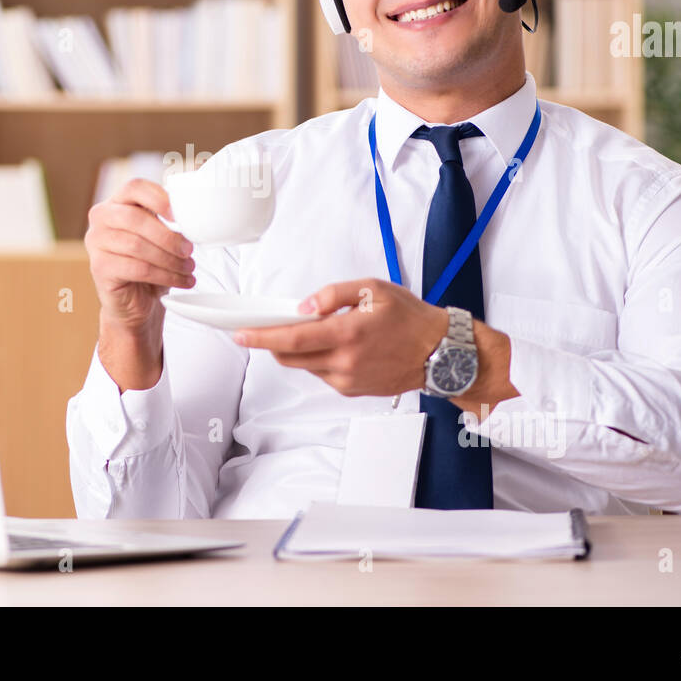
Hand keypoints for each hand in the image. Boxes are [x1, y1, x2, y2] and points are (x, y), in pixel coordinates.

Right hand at [85, 178, 195, 332]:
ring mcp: (96, 242)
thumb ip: (168, 222)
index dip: (159, 198)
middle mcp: (101, 218)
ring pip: (137, 246)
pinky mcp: (99, 268)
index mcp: (117, 202)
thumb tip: (192, 219)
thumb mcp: (160, 238)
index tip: (179, 217)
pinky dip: (165, 275)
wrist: (136, 302)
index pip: (135, 187)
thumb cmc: (149, 265)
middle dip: (168, 236)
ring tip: (188, 269)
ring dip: (170, 259)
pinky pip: (137, 268)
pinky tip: (180, 281)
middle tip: (189, 250)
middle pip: (135, 218)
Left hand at [232, 277, 444, 397]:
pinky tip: (336, 345)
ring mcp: (347, 380)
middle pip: (290, 357)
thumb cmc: (410, 317)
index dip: (260, 336)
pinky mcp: (352, 390)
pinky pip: (322, 374)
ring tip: (315, 330)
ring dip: (299, 349)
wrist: (440, 353)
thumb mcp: (373, 289)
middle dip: (274, 342)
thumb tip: (303, 307)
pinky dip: (318, 359)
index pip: (291, 338)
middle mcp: (343, 362)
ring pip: (305, 366)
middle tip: (268, 326)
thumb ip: (333, 295)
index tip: (239, 334)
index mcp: (346, 334)